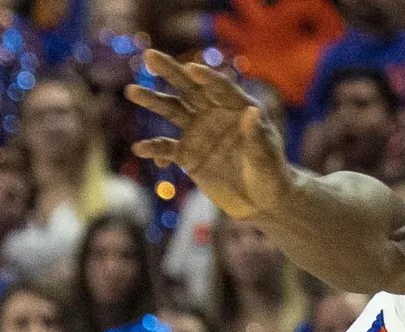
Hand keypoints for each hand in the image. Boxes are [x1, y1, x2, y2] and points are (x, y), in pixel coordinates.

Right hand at [127, 50, 293, 220]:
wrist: (262, 202)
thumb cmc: (272, 175)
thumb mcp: (267, 157)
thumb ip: (257, 136)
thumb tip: (251, 111)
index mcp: (236, 107)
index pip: (220, 87)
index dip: (207, 78)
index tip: (192, 69)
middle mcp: (213, 113)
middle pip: (189, 88)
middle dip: (170, 72)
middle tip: (149, 57)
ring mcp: (198, 132)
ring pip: (172, 111)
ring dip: (153, 101)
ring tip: (132, 91)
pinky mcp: (188, 155)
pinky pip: (167, 148)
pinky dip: (154, 149)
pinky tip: (141, 149)